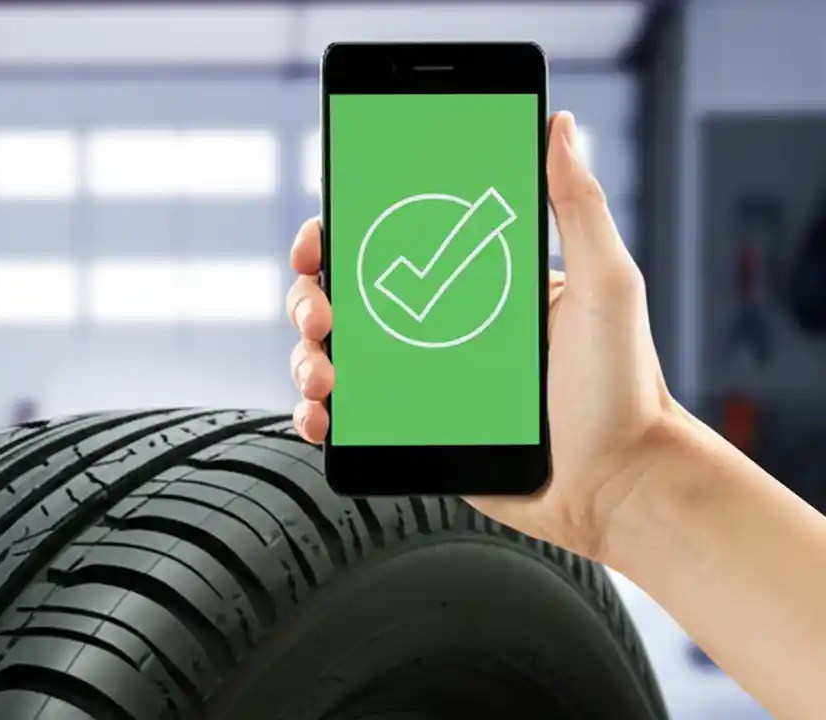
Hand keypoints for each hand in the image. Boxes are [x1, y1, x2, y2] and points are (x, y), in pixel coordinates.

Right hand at [287, 111, 676, 561]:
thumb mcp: (606, 283)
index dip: (337, 235)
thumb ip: (579, 207)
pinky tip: (322, 419)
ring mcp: (419, 381)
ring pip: (332, 356)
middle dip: (308, 301)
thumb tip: (557, 125)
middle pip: (342, 298)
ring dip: (304, 358)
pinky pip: (347, 419)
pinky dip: (315, 416)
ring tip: (322, 379)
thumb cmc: (624, 385)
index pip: (387, 241)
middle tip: (321, 317)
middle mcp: (436, 326)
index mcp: (471, 281)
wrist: (619, 485)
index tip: (318, 241)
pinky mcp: (412, 432)